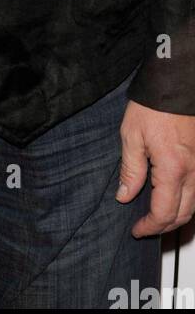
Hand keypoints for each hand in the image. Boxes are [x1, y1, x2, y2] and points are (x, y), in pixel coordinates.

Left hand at [118, 101, 194, 236]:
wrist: (176, 83)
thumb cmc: (152, 105)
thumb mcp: (131, 136)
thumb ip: (130, 170)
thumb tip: (125, 196)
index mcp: (172, 169)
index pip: (164, 212)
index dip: (150, 226)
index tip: (137, 230)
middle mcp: (193, 172)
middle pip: (184, 214)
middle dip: (164, 226)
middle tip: (145, 227)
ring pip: (194, 204)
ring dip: (177, 215)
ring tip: (157, 217)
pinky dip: (187, 201)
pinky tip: (172, 198)